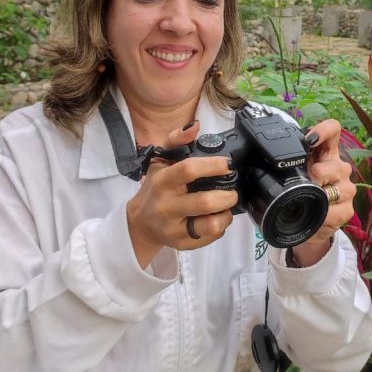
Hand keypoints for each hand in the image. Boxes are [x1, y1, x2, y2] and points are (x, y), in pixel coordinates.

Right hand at [126, 121, 237, 267]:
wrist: (140, 222)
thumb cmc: (156, 187)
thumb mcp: (160, 161)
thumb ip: (176, 141)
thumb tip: (195, 127)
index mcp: (163, 181)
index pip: (189, 170)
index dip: (213, 165)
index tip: (227, 164)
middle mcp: (166, 206)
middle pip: (205, 201)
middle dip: (228, 195)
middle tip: (231, 190)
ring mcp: (174, 228)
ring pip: (211, 224)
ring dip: (226, 214)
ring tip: (225, 206)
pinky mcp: (182, 244)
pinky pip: (210, 237)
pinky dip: (220, 226)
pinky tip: (215, 218)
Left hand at [291, 119, 355, 267]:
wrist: (309, 221)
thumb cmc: (300, 191)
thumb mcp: (291, 173)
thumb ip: (283, 162)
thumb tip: (252, 158)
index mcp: (325, 153)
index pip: (334, 131)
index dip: (325, 130)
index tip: (310, 139)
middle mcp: (338, 168)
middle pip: (337, 164)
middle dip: (320, 173)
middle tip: (309, 180)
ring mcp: (345, 188)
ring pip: (341, 187)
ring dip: (324, 194)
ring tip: (313, 199)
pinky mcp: (347, 209)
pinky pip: (340, 211)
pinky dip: (327, 214)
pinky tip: (320, 215)